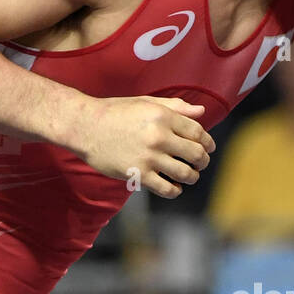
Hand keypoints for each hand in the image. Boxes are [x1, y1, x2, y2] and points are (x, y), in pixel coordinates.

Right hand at [72, 95, 213, 198]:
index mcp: (163, 116)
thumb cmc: (115, 112)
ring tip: (189, 176)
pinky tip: (174, 187)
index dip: (208, 142)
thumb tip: (202, 112)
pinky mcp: (138, 174)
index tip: (208, 148)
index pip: (198, 132)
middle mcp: (159, 136)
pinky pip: (166, 189)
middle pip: (196, 154)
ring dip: (192, 177)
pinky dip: (175, 191)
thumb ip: (175, 107)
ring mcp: (149, 157)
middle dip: (203, 161)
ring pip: (185, 173)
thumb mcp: (146, 102)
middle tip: (201, 164)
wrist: (85, 126)